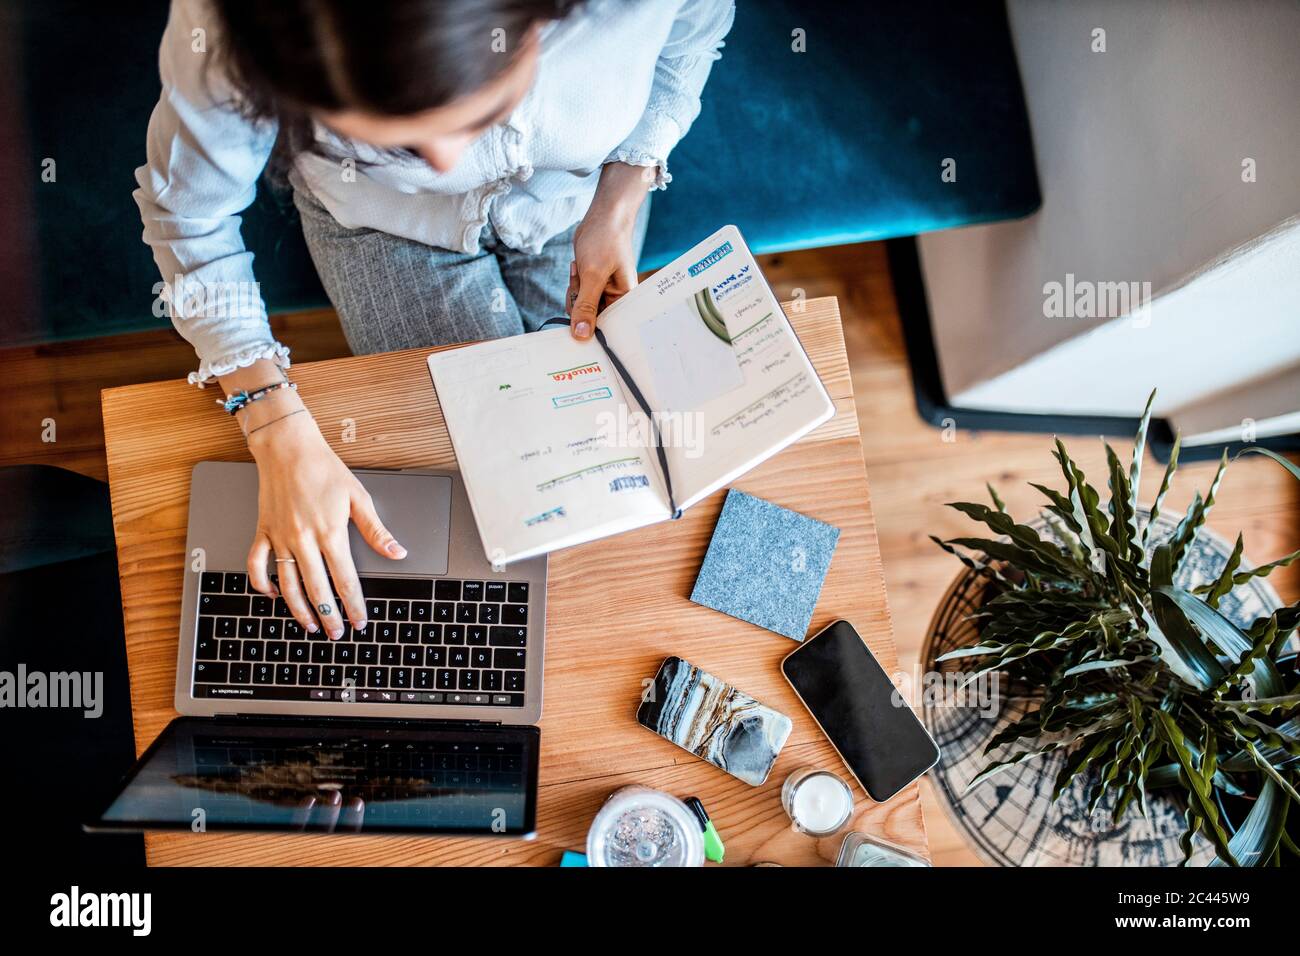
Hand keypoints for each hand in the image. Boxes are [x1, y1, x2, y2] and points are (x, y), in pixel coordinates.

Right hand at [215, 361, 405, 639]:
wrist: (288, 448)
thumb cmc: (324, 469)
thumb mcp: (359, 497)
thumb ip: (377, 531)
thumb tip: (397, 553)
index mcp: (330, 533)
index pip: (345, 580)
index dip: (354, 605)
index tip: (360, 621)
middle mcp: (303, 540)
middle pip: (317, 589)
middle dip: (329, 615)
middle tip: (337, 633)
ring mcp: (280, 538)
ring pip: (287, 584)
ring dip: (298, 609)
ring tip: (310, 625)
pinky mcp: (263, 531)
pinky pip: (257, 565)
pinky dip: (262, 584)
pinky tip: (273, 595)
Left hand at [567, 161, 651, 338]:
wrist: (604, 217)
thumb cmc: (606, 241)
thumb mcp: (593, 275)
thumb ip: (586, 306)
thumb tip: (581, 335)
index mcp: (625, 302)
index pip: (607, 329)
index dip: (590, 329)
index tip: (577, 323)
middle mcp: (616, 301)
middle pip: (589, 320)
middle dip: (579, 302)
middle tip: (583, 279)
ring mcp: (603, 294)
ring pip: (579, 308)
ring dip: (575, 289)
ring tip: (582, 268)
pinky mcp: (594, 287)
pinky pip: (577, 296)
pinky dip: (574, 283)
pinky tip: (579, 266)